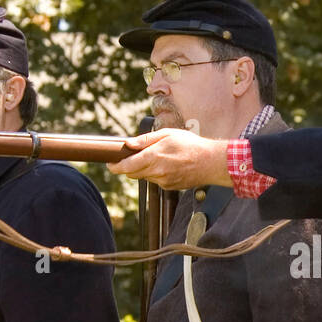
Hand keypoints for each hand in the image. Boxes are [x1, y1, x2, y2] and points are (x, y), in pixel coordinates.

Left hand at [108, 128, 231, 189]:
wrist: (211, 162)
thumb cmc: (191, 145)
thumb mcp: (167, 134)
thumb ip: (146, 140)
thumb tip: (128, 144)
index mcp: (153, 157)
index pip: (126, 166)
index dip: (115, 166)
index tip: (110, 163)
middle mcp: (156, 172)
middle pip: (132, 173)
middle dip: (129, 166)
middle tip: (131, 157)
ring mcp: (163, 181)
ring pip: (145, 177)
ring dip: (144, 169)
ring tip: (158, 157)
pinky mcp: (170, 187)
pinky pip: (156, 181)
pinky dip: (156, 173)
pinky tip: (168, 165)